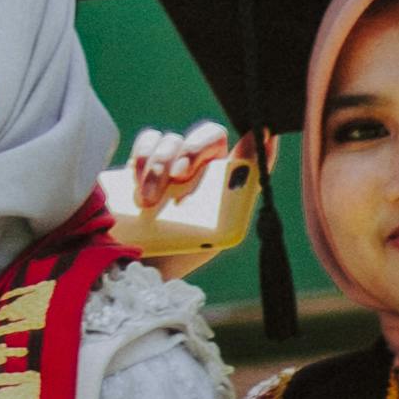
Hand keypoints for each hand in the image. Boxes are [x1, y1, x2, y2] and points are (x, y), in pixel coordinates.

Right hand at [118, 124, 260, 279]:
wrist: (135, 265)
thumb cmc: (178, 256)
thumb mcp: (212, 237)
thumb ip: (234, 202)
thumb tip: (258, 163)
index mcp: (228, 186)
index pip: (251, 152)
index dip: (257, 140)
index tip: (262, 133)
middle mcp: (204, 170)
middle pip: (209, 136)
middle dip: (194, 150)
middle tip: (179, 176)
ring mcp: (173, 163)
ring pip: (174, 139)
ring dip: (159, 164)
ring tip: (148, 200)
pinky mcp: (143, 163)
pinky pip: (149, 141)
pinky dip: (143, 156)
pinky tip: (136, 182)